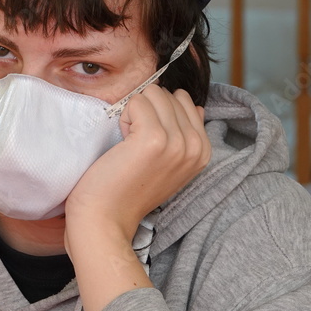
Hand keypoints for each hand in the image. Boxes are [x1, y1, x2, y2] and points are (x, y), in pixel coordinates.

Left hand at [64, 85, 209, 240]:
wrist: (107, 216)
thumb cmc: (129, 188)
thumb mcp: (169, 162)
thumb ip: (184, 133)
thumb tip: (195, 105)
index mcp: (203, 151)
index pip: (185, 101)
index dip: (158, 115)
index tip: (148, 144)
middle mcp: (195, 146)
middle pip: (168, 95)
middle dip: (146, 112)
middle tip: (135, 145)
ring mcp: (177, 142)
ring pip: (153, 94)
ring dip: (134, 113)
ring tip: (129, 144)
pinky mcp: (154, 138)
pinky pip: (137, 100)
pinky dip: (123, 117)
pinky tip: (122, 143)